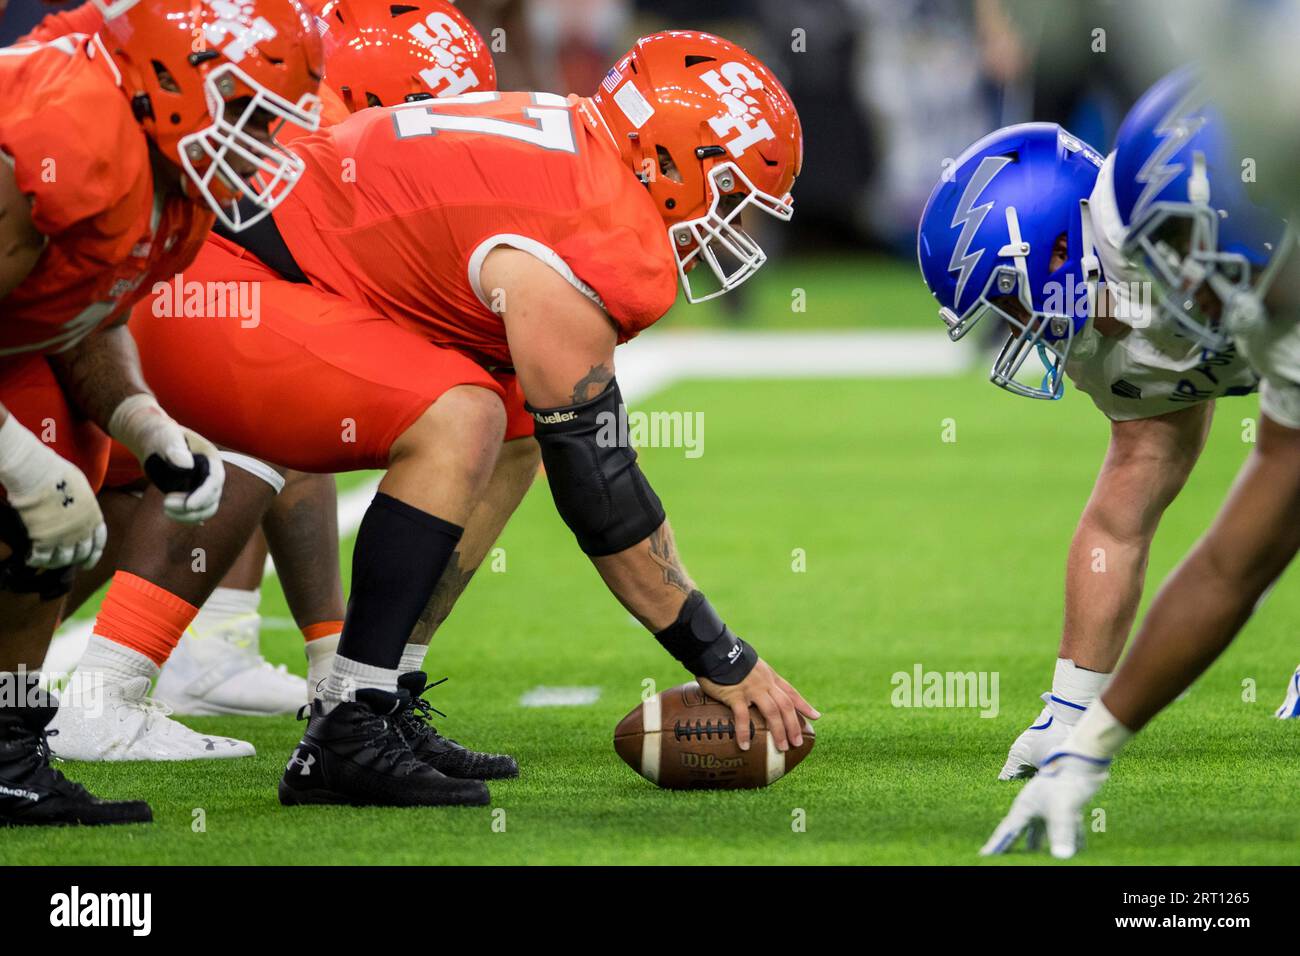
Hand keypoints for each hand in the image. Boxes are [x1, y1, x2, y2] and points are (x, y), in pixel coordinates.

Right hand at [0, 415, 105, 568]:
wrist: (37, 475)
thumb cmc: (58, 474)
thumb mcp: (81, 488)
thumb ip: (83, 504)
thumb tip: (79, 508)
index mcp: (94, 516)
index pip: (99, 542)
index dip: (94, 555)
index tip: (88, 563)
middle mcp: (82, 530)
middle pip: (80, 553)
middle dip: (73, 560)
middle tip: (64, 563)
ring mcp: (64, 537)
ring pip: (62, 559)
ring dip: (54, 562)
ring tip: (46, 561)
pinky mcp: (44, 540)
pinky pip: (41, 557)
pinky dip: (36, 560)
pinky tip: (31, 559)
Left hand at [109, 394, 224, 522]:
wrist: (152, 439)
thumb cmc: (159, 433)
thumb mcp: (166, 436)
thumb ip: (175, 448)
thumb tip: (186, 465)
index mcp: (210, 458)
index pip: (214, 481)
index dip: (204, 495)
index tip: (188, 506)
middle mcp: (211, 474)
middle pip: (212, 498)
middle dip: (191, 506)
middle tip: (165, 503)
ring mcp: (202, 485)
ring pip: (207, 509)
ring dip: (189, 515)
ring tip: (165, 509)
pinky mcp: (193, 494)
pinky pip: (197, 512)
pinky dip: (185, 517)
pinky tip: (168, 513)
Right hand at [699, 657, 818, 751]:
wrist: (716, 650)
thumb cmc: (730, 659)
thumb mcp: (751, 666)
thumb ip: (757, 677)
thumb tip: (755, 688)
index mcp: (769, 677)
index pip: (791, 692)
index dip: (804, 705)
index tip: (816, 717)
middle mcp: (765, 683)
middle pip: (785, 706)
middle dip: (793, 725)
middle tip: (797, 742)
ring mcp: (751, 689)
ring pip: (772, 712)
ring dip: (779, 731)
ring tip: (781, 747)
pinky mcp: (735, 695)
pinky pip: (742, 716)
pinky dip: (744, 732)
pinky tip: (745, 745)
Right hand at [980, 751, 1109, 858]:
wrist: (1083, 761)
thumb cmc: (1067, 781)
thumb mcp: (1062, 809)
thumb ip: (1061, 833)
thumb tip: (1062, 857)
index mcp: (1025, 807)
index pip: (1008, 831)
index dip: (996, 844)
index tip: (984, 855)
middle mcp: (1034, 807)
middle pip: (1021, 831)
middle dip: (1014, 845)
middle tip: (1006, 857)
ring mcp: (1049, 805)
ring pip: (1041, 830)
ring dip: (1040, 844)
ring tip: (1036, 856)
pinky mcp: (1064, 804)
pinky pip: (1063, 827)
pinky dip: (1067, 838)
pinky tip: (1075, 848)